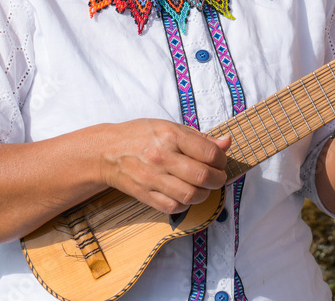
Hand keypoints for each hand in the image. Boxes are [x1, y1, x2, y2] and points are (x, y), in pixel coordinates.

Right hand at [96, 119, 230, 214]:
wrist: (107, 152)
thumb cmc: (141, 136)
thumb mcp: (170, 127)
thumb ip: (200, 138)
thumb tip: (226, 143)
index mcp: (170, 136)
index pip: (209, 153)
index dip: (221, 160)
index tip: (220, 161)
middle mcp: (162, 157)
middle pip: (202, 177)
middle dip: (218, 180)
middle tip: (217, 177)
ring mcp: (152, 178)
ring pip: (191, 196)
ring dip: (204, 194)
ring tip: (203, 187)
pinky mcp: (145, 195)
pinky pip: (174, 207)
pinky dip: (185, 205)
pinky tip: (185, 195)